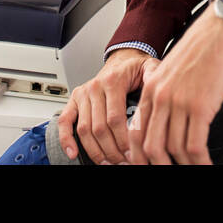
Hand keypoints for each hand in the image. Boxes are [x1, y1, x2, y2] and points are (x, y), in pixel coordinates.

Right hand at [59, 47, 155, 163]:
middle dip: (111, 150)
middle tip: (122, 161)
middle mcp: (94, 88)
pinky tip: (73, 153)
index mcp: (113, 81)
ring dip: (95, 150)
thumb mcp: (149, 67)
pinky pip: (64, 122)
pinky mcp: (74, 101)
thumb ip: (154, 76)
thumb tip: (157, 90)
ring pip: (84, 129)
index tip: (132, 152)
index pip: (115, 118)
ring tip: (108, 162)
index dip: (123, 139)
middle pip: (99, 127)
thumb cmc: (135, 68)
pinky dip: (66, 139)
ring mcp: (82, 95)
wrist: (122, 60)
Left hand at [129, 5, 222, 164]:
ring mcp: (179, 103)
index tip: (147, 164)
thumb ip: (162, 94)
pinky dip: (200, 161)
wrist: (218, 32)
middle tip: (170, 171)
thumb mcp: (170, 71)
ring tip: (194, 169)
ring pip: (175, 150)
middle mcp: (161, 98)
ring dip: (185, 165)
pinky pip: (195, 145)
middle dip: (159, 166)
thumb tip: (163, 123)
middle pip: (152, 147)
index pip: (137, 133)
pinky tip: (206, 164)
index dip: (141, 156)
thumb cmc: (199, 50)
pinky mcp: (200, 107)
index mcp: (151, 89)